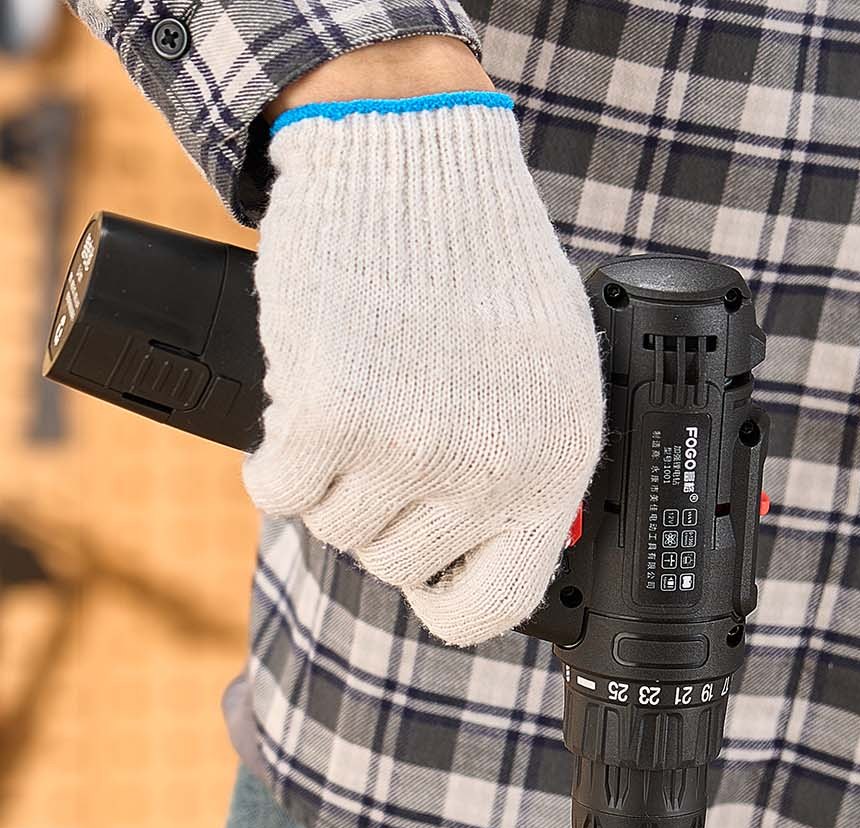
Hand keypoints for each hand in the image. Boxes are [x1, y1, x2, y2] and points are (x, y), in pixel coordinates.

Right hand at [242, 41, 603, 644]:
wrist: (416, 160)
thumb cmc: (484, 265)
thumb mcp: (554, 378)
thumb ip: (532, 464)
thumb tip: (506, 542)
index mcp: (553, 470)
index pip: (496, 605)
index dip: (447, 599)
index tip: (425, 574)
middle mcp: (488, 474)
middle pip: (397, 563)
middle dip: (377, 511)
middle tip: (378, 446)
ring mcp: (410, 450)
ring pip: (336, 529)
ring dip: (328, 480)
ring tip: (349, 409)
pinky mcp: (331, 416)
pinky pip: (279, 491)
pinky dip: (275, 461)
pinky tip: (300, 411)